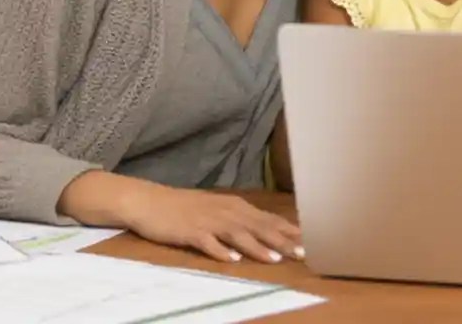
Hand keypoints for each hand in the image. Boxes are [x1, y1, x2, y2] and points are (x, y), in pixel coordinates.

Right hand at [125, 185, 304, 263]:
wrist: (150, 201)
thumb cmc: (187, 208)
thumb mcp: (220, 210)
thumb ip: (243, 220)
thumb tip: (270, 231)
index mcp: (236, 207)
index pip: (269, 219)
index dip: (289, 231)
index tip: (311, 241)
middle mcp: (227, 212)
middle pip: (259, 227)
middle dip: (282, 241)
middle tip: (302, 253)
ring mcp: (208, 221)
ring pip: (238, 234)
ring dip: (257, 247)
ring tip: (274, 259)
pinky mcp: (190, 232)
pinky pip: (207, 243)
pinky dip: (220, 251)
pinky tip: (232, 260)